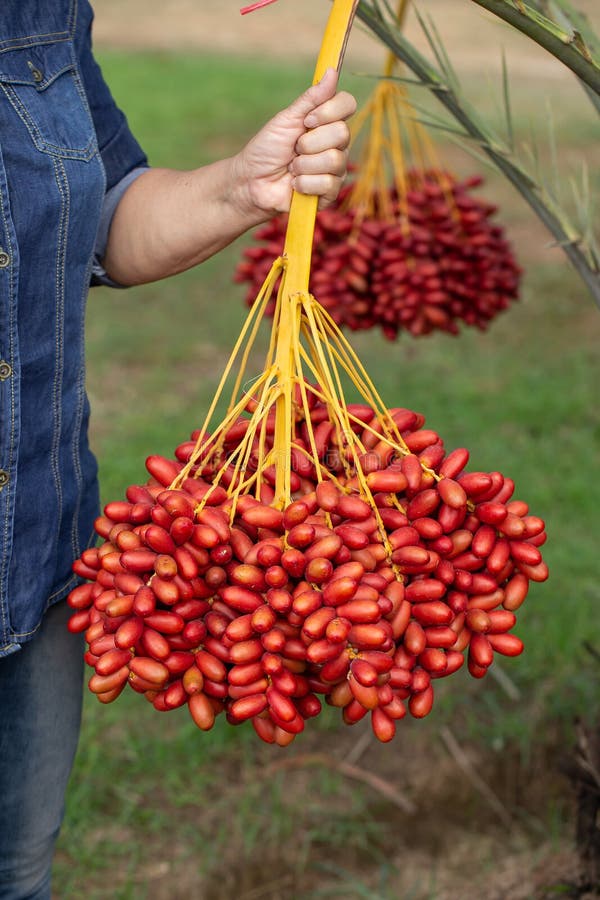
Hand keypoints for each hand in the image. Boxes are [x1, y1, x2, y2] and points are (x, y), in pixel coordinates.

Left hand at [234, 68, 356, 214]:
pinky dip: (304, 183)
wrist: (252, 182)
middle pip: (342, 133)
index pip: (348, 104)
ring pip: (335, 160)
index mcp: (327, 122)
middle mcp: (336, 144)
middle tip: (294, 149)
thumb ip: (311, 99)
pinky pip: (328, 183)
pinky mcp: (330, 192)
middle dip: (310, 143)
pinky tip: (295, 185)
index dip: (329, 111)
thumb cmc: (267, 150)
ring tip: (292, 169)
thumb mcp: (286, 119)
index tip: (307, 120)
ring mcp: (335, 169)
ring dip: (305, 165)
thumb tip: (332, 71)